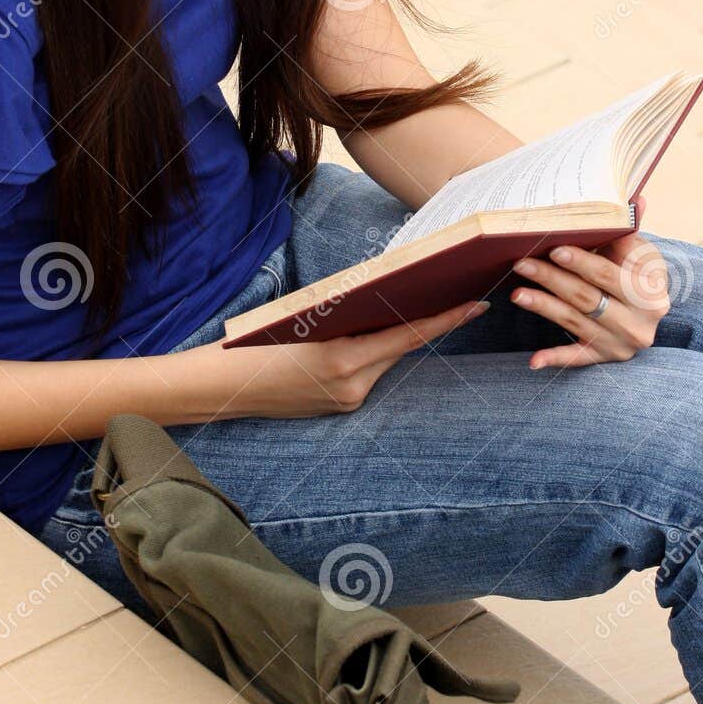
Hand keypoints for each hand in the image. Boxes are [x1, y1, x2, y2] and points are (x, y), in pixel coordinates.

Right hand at [197, 296, 491, 418]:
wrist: (226, 388)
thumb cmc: (258, 344)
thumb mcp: (303, 320)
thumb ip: (347, 314)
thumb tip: (386, 299)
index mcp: (344, 359)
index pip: (408, 336)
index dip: (446, 320)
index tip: (476, 305)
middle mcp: (353, 386)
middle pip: (401, 347)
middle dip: (423, 323)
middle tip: (452, 296)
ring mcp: (348, 400)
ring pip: (385, 360)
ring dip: (392, 338)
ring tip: (400, 312)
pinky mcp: (341, 407)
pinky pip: (368, 373)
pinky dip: (371, 353)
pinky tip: (367, 338)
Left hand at [509, 194, 670, 370]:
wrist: (648, 308)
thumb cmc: (635, 271)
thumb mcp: (639, 252)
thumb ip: (628, 231)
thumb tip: (633, 201)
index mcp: (651, 294)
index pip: (609, 276)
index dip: (582, 263)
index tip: (554, 250)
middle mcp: (639, 324)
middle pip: (587, 298)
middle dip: (552, 279)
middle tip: (521, 263)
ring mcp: (621, 344)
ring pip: (575, 322)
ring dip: (543, 307)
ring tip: (516, 293)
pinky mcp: (604, 358)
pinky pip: (577, 359)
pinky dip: (554, 360)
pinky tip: (533, 361)